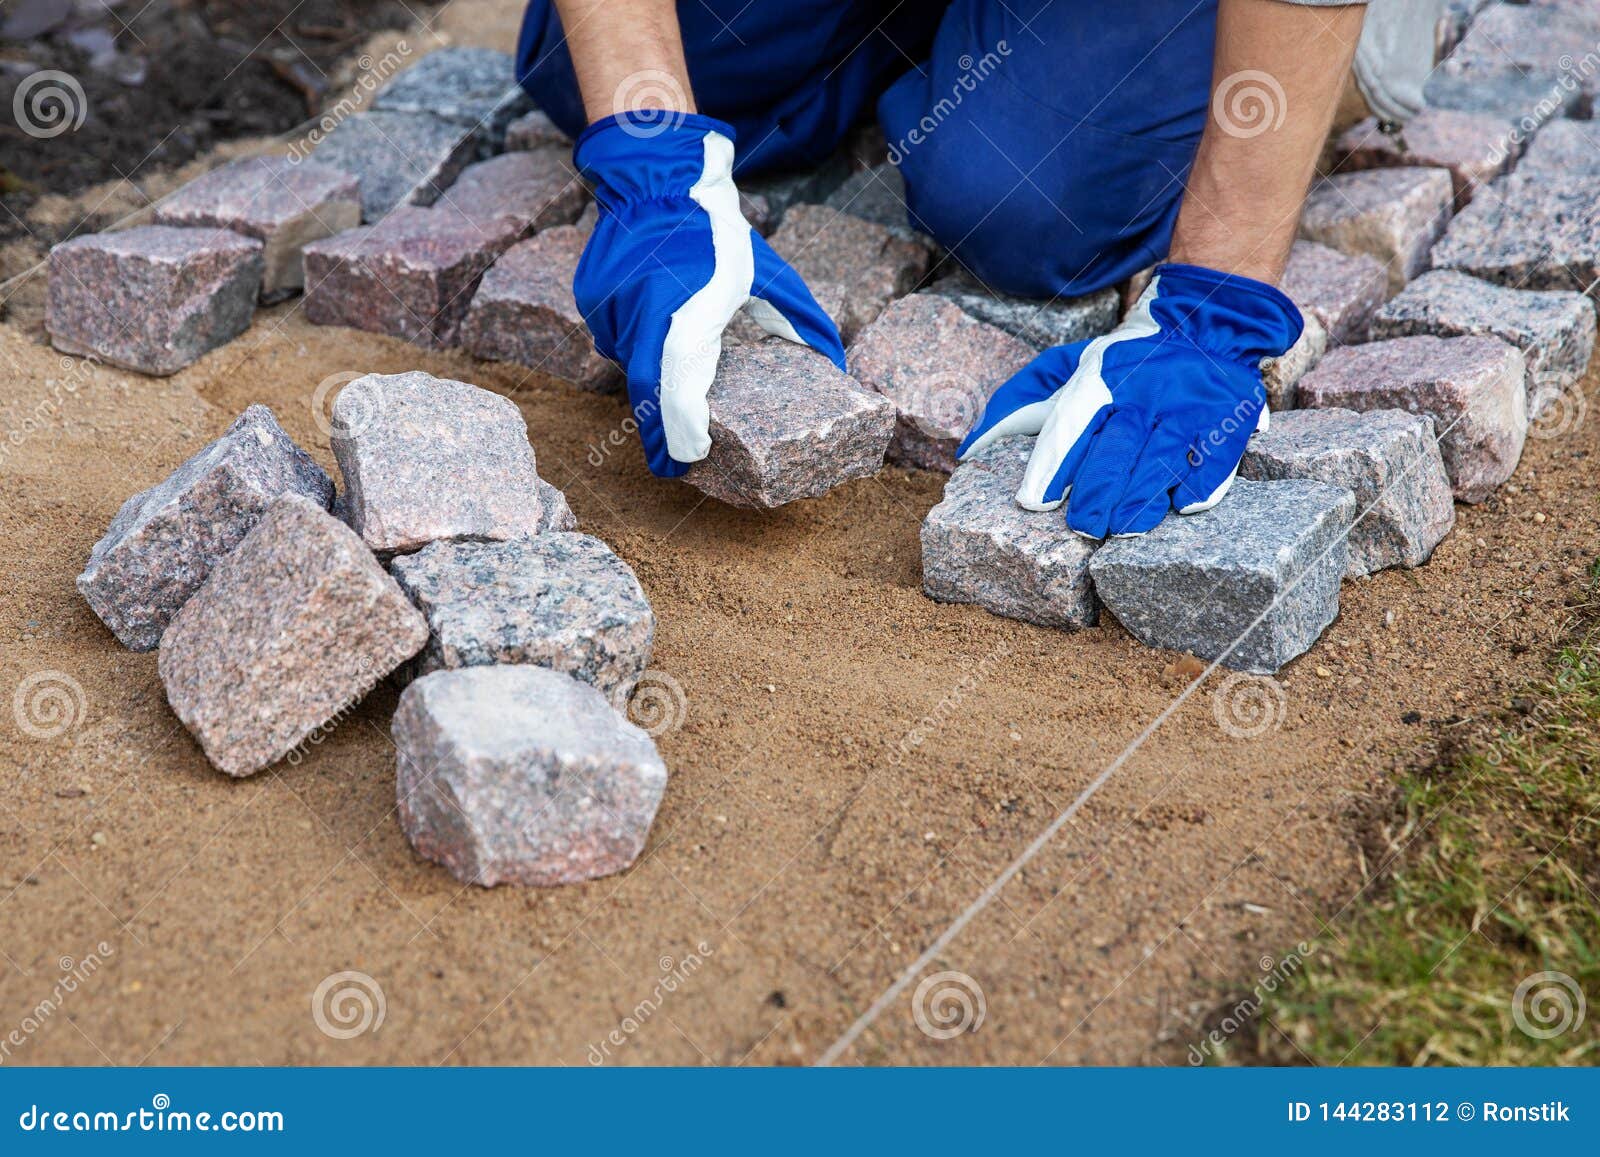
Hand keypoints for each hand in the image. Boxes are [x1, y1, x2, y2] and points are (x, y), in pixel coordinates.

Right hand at [572, 111, 845, 476]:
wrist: (656, 178)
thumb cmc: (716, 230)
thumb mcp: (769, 274)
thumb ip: (800, 320)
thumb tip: (835, 363)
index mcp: (689, 310)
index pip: (677, 386)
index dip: (679, 429)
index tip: (687, 459)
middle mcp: (642, 312)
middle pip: (648, 389)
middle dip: (659, 430)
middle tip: (673, 459)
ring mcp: (610, 306)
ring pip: (628, 364)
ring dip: (650, 380)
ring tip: (670, 380)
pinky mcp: (591, 299)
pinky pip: (612, 339)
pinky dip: (632, 347)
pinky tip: (651, 330)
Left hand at [956, 263, 1301, 537]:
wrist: (1206, 321)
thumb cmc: (1125, 360)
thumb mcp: (1068, 365)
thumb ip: (1019, 402)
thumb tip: (969, 447)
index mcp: (1102, 378)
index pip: (1071, 423)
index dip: (1053, 464)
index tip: (1036, 500)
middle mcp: (1144, 391)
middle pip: (1118, 447)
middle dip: (1097, 491)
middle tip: (1082, 525)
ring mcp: (1187, 407)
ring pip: (1163, 457)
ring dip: (1141, 498)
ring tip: (1121, 527)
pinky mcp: (1225, 420)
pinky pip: (1214, 457)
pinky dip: (1199, 484)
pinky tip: (1181, 505)